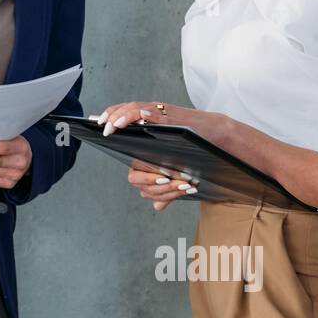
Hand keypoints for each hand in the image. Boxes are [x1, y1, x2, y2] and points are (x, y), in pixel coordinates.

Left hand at [95, 100, 227, 210]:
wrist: (217, 139)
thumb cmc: (196, 151)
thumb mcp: (178, 169)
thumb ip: (166, 186)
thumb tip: (157, 207)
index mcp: (149, 127)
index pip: (125, 119)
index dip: (112, 120)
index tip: (100, 128)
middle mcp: (152, 118)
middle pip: (124, 112)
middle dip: (111, 119)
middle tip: (102, 129)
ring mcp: (160, 116)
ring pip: (134, 110)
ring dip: (120, 117)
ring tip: (111, 127)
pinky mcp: (169, 117)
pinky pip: (149, 113)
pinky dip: (137, 116)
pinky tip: (130, 122)